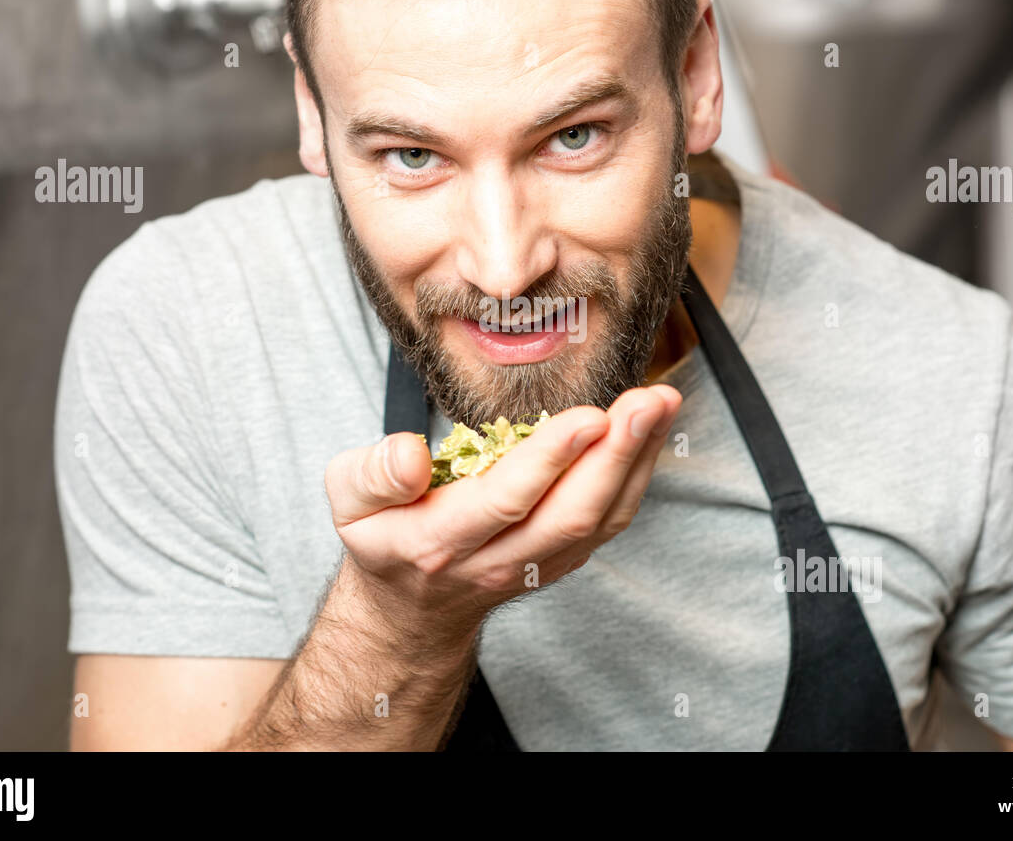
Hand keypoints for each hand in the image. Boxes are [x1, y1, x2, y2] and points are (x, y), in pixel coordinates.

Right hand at [324, 385, 681, 642]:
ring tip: (662, 404)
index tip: (589, 416)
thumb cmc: (383, 533)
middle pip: (570, 515)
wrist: (412, 609)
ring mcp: (537, 565)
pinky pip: (609, 521)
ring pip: (600, 520)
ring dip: (638, 461)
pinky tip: (651, 430)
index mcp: (439, 541)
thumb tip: (411, 454)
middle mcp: (496, 560)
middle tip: (649, 402)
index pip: (505, 501)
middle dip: (617, 455)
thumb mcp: (350, 500)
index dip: (550, 460)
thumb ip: (372, 473)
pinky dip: (638, 475)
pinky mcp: (564, 558)